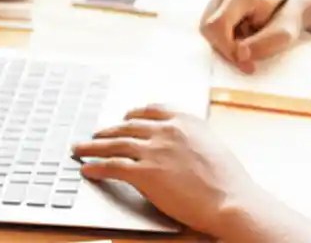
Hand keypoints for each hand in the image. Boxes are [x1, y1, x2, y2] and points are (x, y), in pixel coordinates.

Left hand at [74, 105, 263, 237]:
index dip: (132, 115)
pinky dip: (96, 167)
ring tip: (80, 149)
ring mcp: (154, 150)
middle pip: (127, 126)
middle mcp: (166, 130)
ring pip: (114, 144)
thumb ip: (191, 139)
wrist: (230, 200)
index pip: (151, 110)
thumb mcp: (213, 145)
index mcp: (185, 120)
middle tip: (95, 135)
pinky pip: (112, 167)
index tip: (124, 118)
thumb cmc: (228, 181)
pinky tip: (87, 169)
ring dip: (93, 147)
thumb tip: (181, 146)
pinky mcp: (144, 173)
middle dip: (108, 131)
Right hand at [200, 0, 304, 72]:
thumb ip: (262, 45)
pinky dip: (225, 40)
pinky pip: (211, 29)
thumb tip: (239, 55)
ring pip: (207, 30)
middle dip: (226, 49)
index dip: (227, 48)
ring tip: (247, 46)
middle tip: (248, 61)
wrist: (291, 6)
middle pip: (208, 28)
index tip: (246, 63)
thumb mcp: (283, 36)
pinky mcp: (217, 5)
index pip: (217, 25)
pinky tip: (242, 40)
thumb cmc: (288, 20)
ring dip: (226, 45)